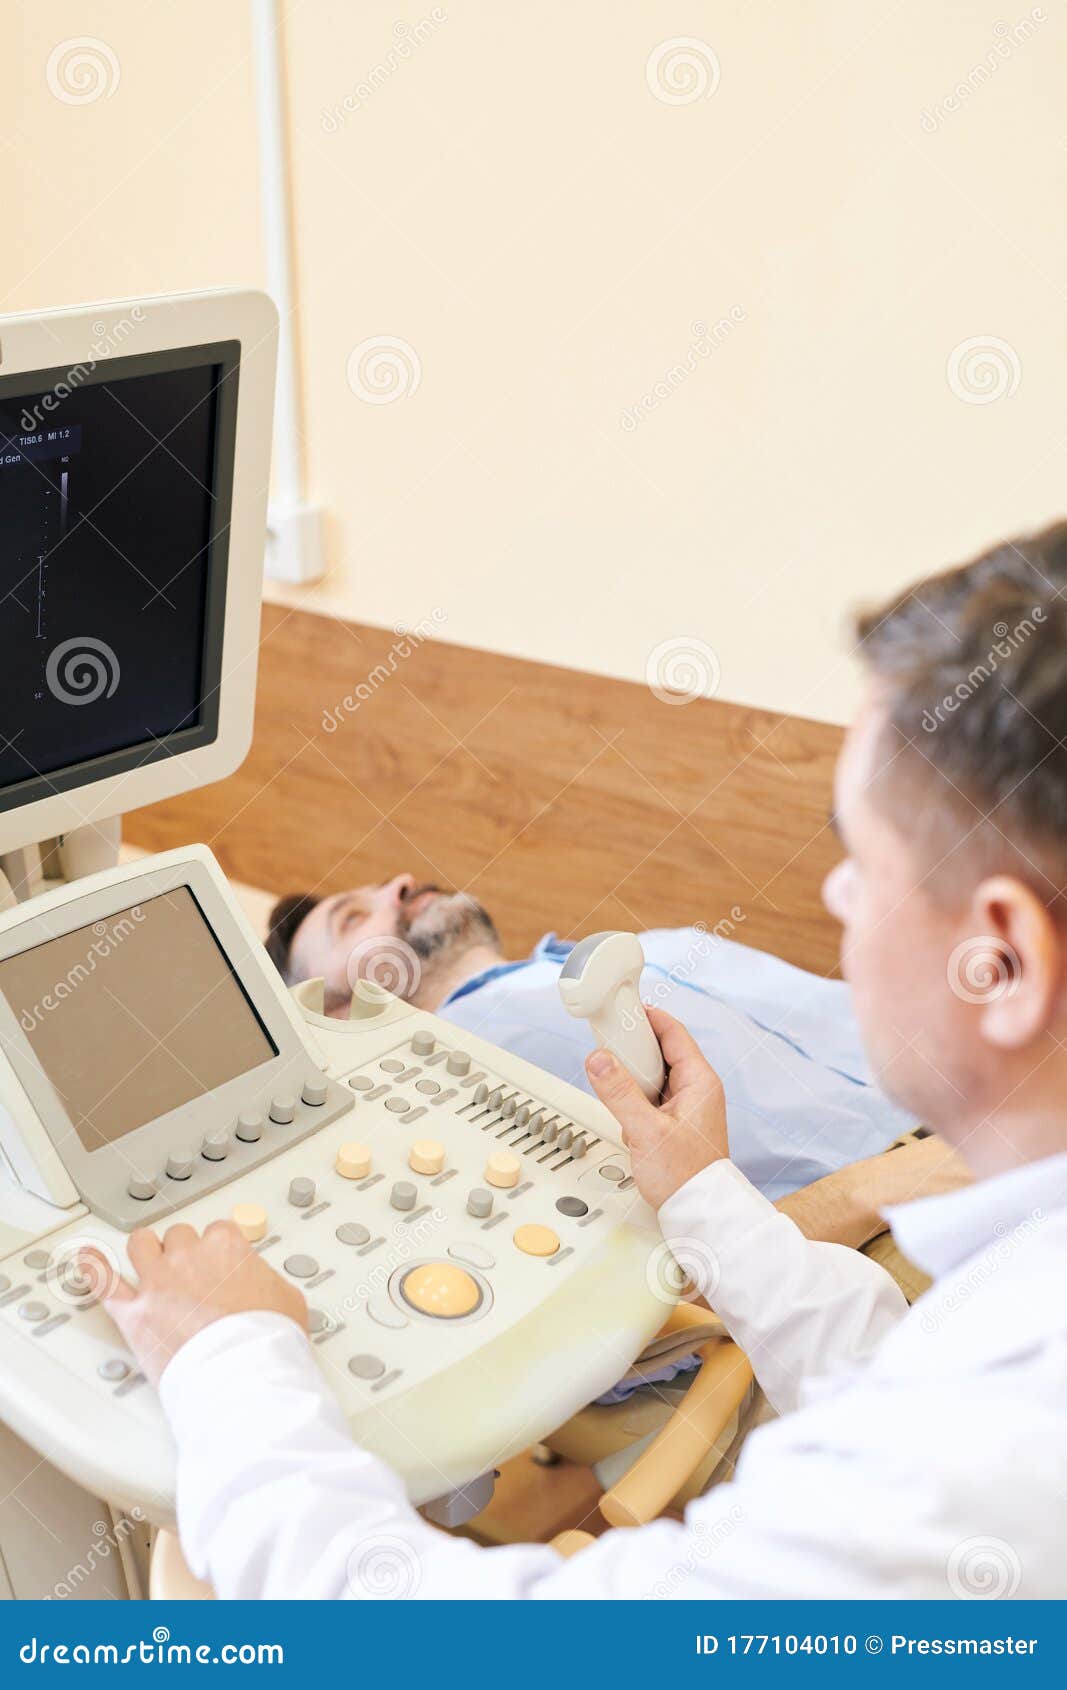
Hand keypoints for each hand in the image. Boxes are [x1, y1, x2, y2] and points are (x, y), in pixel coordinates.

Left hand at [84, 1221, 307, 1387]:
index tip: (219, 1262)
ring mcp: (158, 1282)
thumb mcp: (287, 1299)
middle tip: (191, 1273)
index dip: (218, 1249)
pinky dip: (94, 1269)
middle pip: (179, 1236)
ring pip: (141, 1245)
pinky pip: (104, 1282)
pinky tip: (89, 1260)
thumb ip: (267, 1281)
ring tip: (148, 1261)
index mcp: (227, 1247)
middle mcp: (188, 1257)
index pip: (218, 1231)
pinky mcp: (135, 1313)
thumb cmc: (267, 1340)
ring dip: (146, 1251)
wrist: (244, 1374)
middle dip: (184, 1252)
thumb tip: (265, 1286)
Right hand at [585, 1005, 727, 1210]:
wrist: (700, 1214)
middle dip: (633, 1050)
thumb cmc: (685, 1178)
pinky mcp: (676, 1124)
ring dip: (632, 1079)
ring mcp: (688, 1107)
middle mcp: (697, 1090)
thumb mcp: (646, 1131)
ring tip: (614, 1086)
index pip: (673, 1032)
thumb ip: (619, 1093)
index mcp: (700, 1082)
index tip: (622, 1009)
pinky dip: (635, 1100)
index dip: (647, 1017)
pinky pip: (651, 1098)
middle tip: (608, 1045)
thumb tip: (598, 1059)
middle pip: (661, 1051)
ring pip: (654, 1076)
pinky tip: (625, 1115)